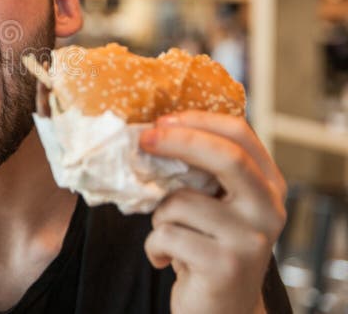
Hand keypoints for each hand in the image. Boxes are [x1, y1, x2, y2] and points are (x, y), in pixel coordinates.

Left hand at [140, 111, 286, 313]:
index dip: (198, 121)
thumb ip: (202, 173)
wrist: (221, 309)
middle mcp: (269, 210)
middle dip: (179, 141)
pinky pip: (167, 235)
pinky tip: (165, 258)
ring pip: (181, 202)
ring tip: (171, 235)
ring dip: (160, 216)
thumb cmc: (208, 246)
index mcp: (268, 186)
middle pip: (226, 158)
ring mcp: (251, 240)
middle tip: (144, 138)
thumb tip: (154, 129)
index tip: (162, 119)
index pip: (240, 135)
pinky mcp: (225, 266)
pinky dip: (154, 245)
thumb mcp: (215, 204)